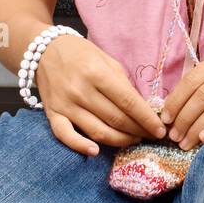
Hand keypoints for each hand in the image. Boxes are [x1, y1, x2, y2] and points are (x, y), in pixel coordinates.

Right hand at [34, 33, 166, 155]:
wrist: (43, 50)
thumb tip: (142, 108)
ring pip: (97, 131)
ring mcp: (65, 104)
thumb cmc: (81, 53)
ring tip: (134, 139)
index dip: (147, 119)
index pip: (128, 102)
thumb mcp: (107, 60)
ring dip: (120, 140)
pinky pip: (65, 135)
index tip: (160, 130)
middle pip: (116, 119)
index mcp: (97, 73)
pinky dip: (80, 146)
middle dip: (138, 131)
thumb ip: (123, 83)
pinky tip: (95, 152)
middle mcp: (81, 91)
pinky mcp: (52, 114)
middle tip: (152, 136)